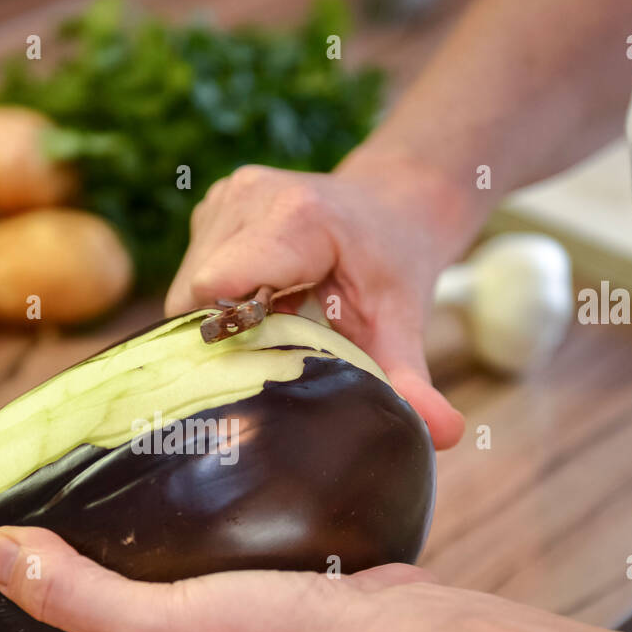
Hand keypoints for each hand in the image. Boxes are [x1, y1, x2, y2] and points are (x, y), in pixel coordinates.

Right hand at [165, 154, 476, 449]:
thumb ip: (412, 378)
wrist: (390, 206)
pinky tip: (257, 302)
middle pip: (194, 294)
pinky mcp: (208, 208)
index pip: (218, 285)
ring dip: (217, 320)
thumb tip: (446, 435)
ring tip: (268, 324)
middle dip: (223, 336)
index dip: (226, 333)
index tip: (257, 359)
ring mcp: (224, 197)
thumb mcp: (402, 322)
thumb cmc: (392, 265)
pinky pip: (189, 275)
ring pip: (185, 289)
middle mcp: (249, 196)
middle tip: (270, 352)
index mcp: (295, 218)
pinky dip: (215, 303)